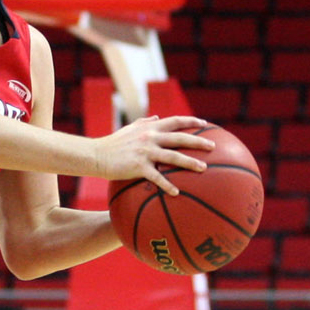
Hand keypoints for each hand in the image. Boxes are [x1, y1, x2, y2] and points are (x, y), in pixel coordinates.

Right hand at [94, 116, 214, 195]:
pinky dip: (167, 185)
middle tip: (213, 146)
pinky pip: (157, 177)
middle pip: (179, 138)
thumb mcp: (128, 129)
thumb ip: (144, 122)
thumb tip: (156, 117)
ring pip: (173, 156)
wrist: (96, 155)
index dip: (191, 121)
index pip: (174, 120)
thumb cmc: (112, 143)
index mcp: (149, 128)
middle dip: (198, 141)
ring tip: (204, 168)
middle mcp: (149, 137)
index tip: (204, 122)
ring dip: (190, 162)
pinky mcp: (138, 166)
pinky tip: (176, 192)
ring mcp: (145, 152)